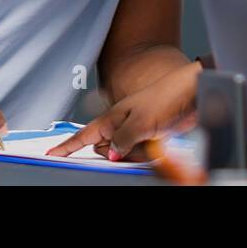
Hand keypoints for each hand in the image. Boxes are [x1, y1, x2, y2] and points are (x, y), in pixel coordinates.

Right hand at [47, 60, 200, 161]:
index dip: (68, 146)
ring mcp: (137, 129)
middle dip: (117, 154)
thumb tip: (112, 153)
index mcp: (113, 117)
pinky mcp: (151, 135)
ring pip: (125, 154)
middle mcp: (122, 123)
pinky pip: (142, 152)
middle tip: (135, 144)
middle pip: (106, 150)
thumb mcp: (140, 122)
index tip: (52, 154)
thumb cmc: (167, 97)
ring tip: (153, 140)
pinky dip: (148, 152)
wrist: (195, 92)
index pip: (84, 135)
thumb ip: (122, 140)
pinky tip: (159, 142)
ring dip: (138, 153)